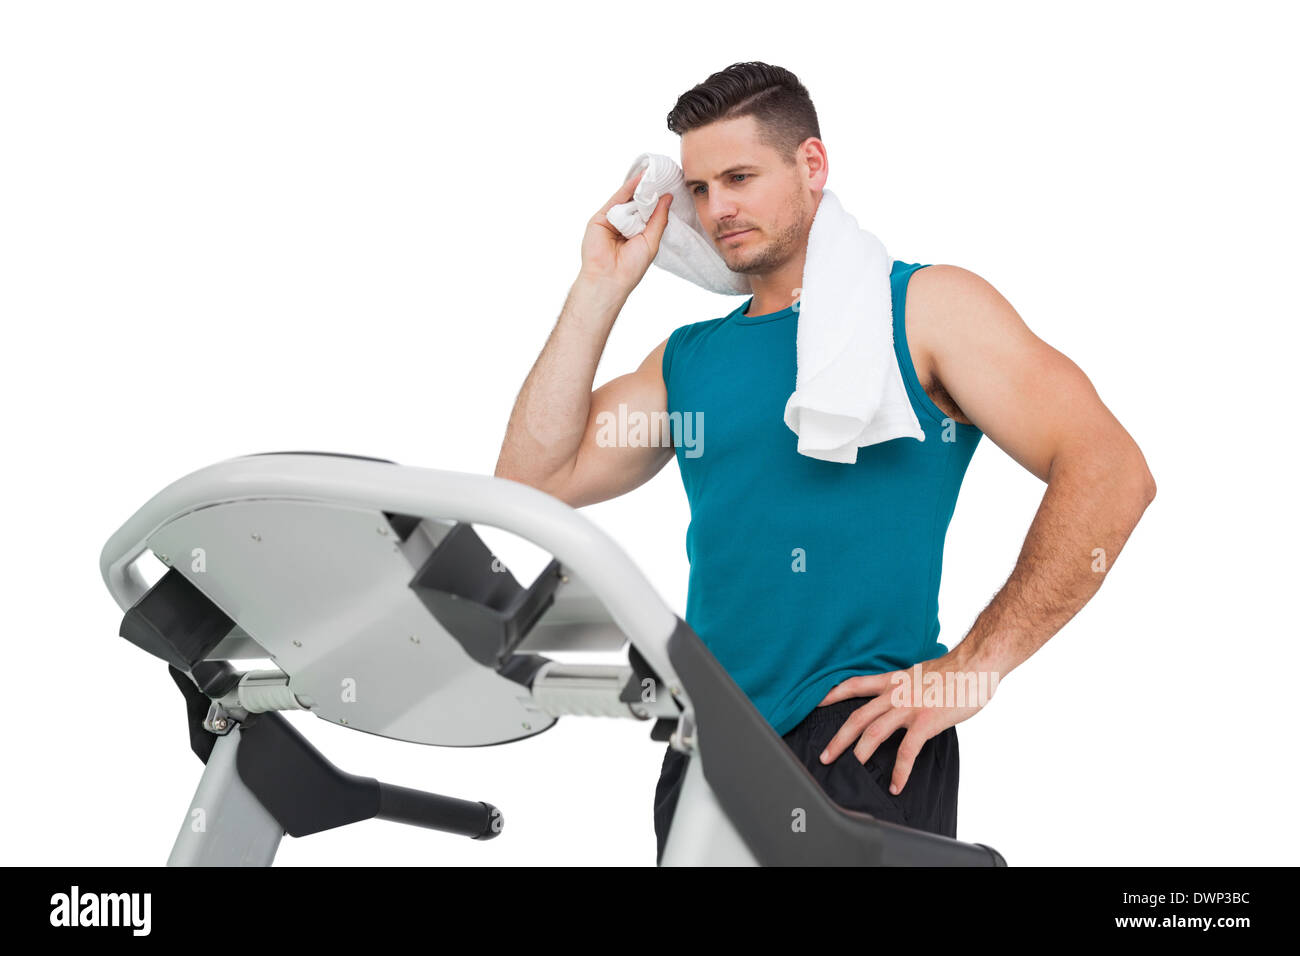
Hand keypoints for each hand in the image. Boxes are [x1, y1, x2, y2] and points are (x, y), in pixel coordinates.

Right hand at [577, 168, 672, 295]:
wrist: (609, 278)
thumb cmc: (631, 267)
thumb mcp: (651, 241)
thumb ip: (659, 219)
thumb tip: (668, 197)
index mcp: (638, 233)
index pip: (649, 212)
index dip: (658, 200)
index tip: (670, 184)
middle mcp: (625, 226)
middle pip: (638, 203)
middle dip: (650, 190)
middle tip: (663, 173)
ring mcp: (612, 221)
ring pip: (627, 199)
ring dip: (640, 187)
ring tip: (654, 173)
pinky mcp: (601, 218)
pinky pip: (616, 199)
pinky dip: (628, 188)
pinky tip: (639, 179)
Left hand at [814, 652, 996, 795]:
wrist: (976, 662)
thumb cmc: (954, 669)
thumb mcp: (921, 673)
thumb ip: (907, 687)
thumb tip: (902, 699)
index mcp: (894, 680)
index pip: (856, 684)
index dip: (834, 694)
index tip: (816, 703)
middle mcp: (896, 693)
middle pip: (858, 716)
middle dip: (838, 738)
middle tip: (824, 756)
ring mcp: (909, 707)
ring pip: (874, 732)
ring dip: (860, 753)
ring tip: (850, 769)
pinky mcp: (926, 721)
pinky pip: (907, 751)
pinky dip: (900, 771)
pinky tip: (896, 785)